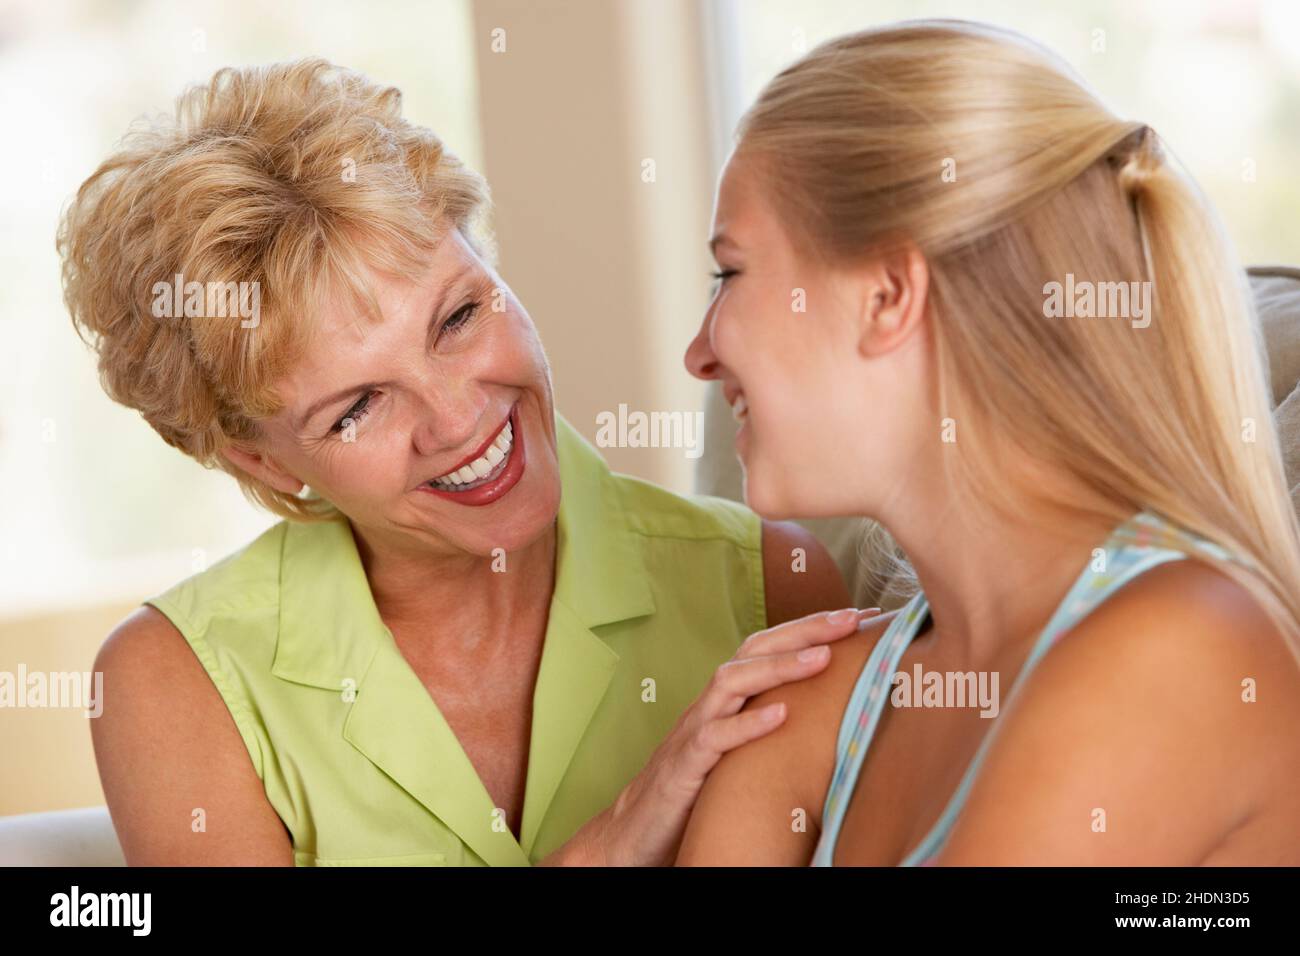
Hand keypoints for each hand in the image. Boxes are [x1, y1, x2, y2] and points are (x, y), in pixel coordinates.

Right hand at [542, 606, 879, 865]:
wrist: (635, 831)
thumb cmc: (696, 789)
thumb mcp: (739, 751)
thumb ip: (769, 726)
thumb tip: (830, 714)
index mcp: (727, 700)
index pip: (769, 649)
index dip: (810, 628)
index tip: (858, 616)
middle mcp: (710, 705)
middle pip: (754, 650)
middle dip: (804, 629)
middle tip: (851, 618)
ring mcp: (693, 732)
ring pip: (732, 682)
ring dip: (779, 666)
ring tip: (823, 657)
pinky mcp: (683, 767)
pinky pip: (713, 738)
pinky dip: (746, 724)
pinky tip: (780, 715)